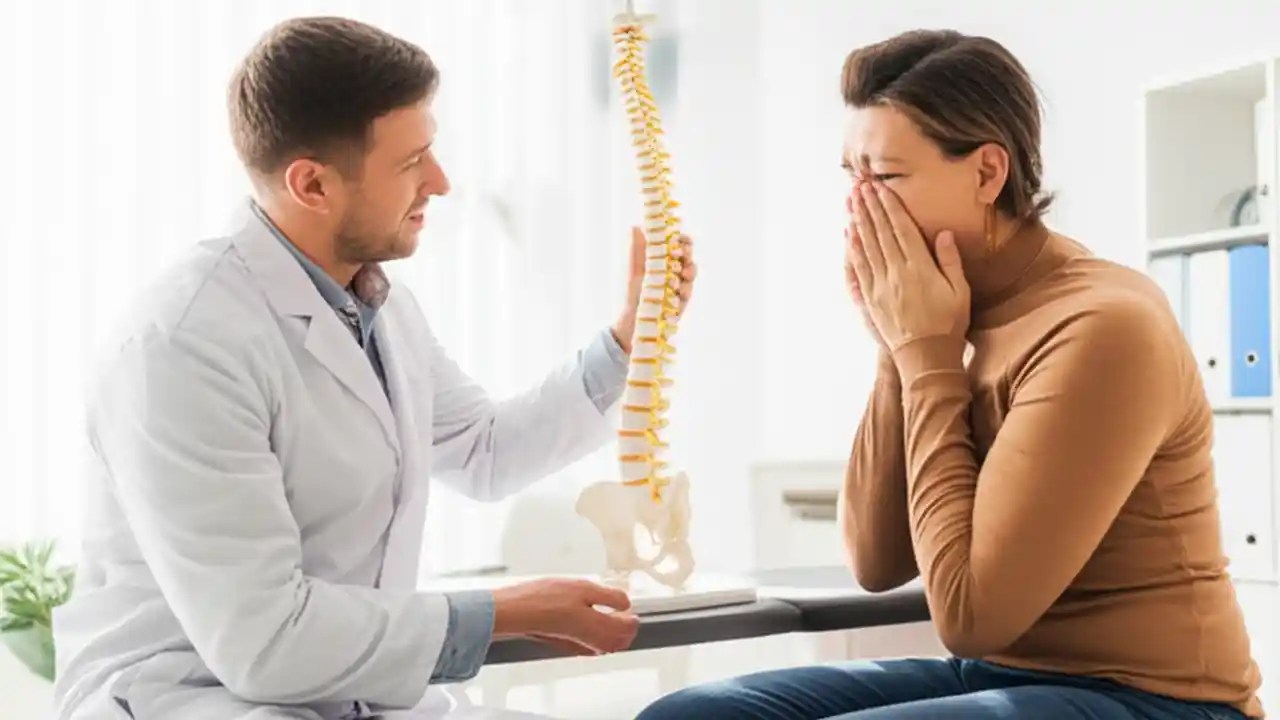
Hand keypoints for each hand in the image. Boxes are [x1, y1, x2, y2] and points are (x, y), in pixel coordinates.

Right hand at [492, 578, 638, 654]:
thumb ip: (609, 597)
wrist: (517, 611)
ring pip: (604, 647)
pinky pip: (590, 648)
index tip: (633, 611)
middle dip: (626, 631)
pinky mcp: (564, 645)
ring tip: (612, 620)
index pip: (626, 629)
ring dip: (613, 636)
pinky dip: (598, 640)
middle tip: (627, 617)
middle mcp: (591, 641)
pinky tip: (593, 627)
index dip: (633, 620)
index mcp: (599, 627)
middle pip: (618, 643)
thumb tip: (626, 604)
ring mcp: (577, 645)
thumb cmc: (547, 597)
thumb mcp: (584, 588)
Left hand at [612, 227, 696, 353]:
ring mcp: (679, 286)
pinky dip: (685, 289)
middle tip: (684, 253)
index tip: (680, 237)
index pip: (677, 244)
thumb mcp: (631, 270)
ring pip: (692, 272)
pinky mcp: (682, 301)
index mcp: (662, 260)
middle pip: (688, 256)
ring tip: (682, 273)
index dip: (681, 239)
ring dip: (689, 270)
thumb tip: (635, 225)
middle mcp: (673, 270)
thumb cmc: (630, 294)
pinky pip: (688, 292)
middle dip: (688, 252)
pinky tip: (679, 291)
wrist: (631, 321)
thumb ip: (635, 249)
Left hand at [846, 180, 969, 350]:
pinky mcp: (870, 299)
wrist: (925, 357)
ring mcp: (880, 286)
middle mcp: (896, 274)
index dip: (889, 206)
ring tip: (851, 201)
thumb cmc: (948, 324)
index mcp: (920, 268)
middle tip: (860, 185)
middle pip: (879, 233)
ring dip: (857, 222)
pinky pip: (858, 269)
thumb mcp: (960, 291)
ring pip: (865, 247)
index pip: (901, 229)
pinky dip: (852, 249)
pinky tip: (848, 235)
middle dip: (869, 207)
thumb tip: (943, 233)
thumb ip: (951, 261)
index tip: (881, 188)